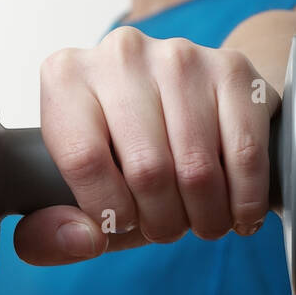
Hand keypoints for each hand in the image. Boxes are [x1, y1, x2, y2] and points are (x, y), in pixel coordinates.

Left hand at [13, 26, 280, 265]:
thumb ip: (51, 234)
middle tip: (168, 230)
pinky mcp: (233, 68)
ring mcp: (181, 56)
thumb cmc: (124, 152)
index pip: (84, 159)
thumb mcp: (76, 193)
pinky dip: (244, 199)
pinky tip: (238, 213)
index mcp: (66, 76)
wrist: (189, 95)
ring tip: (202, 222)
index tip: (122, 225)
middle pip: (147, 169)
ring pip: (197, 167)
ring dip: (205, 216)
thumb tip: (84, 240)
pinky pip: (244, 153)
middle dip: (162, 221)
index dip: (109, 211)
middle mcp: (121, 54)